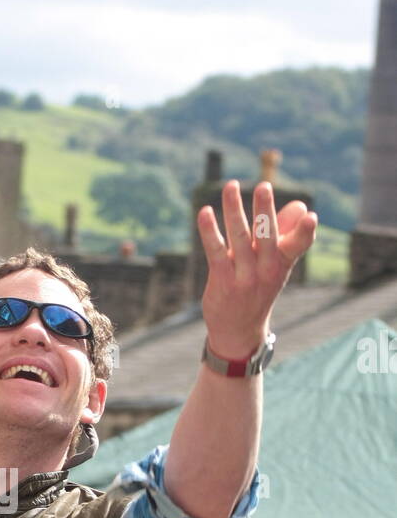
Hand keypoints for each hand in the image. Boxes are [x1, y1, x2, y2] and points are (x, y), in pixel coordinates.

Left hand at [197, 180, 316, 358]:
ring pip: (239, 239)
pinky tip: (205, 212)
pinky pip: (216, 251)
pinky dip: (210, 231)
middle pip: (266, 237)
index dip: (305, 232)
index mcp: (282, 263)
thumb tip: (301, 206)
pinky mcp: (222, 280)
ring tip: (230, 186)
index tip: (311, 217)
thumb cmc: (259, 289)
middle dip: (265, 211)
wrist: (239, 331)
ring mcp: (244, 277)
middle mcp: (265, 270)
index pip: (298, 246)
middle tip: (264, 186)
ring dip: (234, 211)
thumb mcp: (276, 265)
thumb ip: (285, 234)